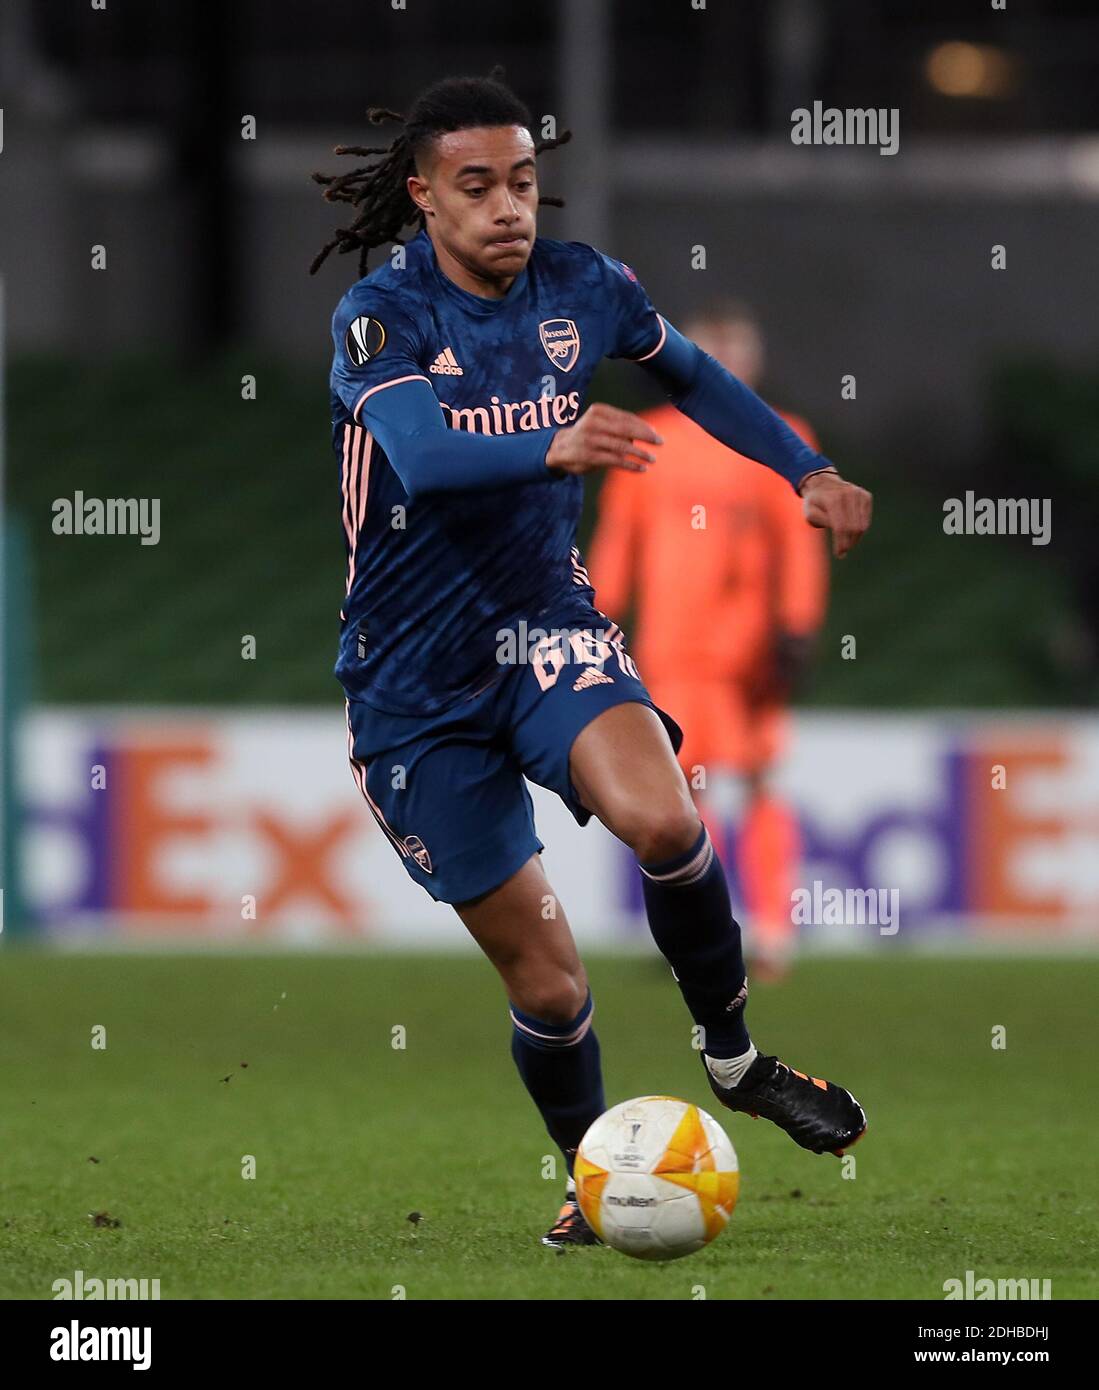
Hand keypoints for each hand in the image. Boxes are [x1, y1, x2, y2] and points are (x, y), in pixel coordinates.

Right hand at [546, 403, 662, 476]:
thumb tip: (643, 433)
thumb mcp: (599, 423)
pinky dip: (630, 465)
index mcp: (598, 411)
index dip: (643, 426)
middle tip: (660, 442)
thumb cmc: (585, 435)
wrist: (558, 448)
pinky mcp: (589, 457)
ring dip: (640, 453)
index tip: (655, 433)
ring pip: (622, 446)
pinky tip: (641, 468)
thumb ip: (618, 425)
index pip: (626, 417)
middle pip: (626, 429)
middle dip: (646, 436)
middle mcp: (593, 423)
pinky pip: (615, 460)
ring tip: (652, 459)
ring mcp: (591, 440)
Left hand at [798, 470, 872, 557]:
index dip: (841, 543)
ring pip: (862, 525)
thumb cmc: (814, 502)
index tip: (840, 554)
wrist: (822, 483)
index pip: (841, 527)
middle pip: (853, 527)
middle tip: (842, 551)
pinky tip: (850, 530)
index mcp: (832, 499)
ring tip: (846, 543)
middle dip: (848, 543)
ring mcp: (859, 494)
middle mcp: (848, 494)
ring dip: (855, 538)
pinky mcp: (866, 496)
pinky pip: (866, 519)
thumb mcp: (810, 514)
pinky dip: (860, 528)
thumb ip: (822, 522)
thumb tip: (840, 532)